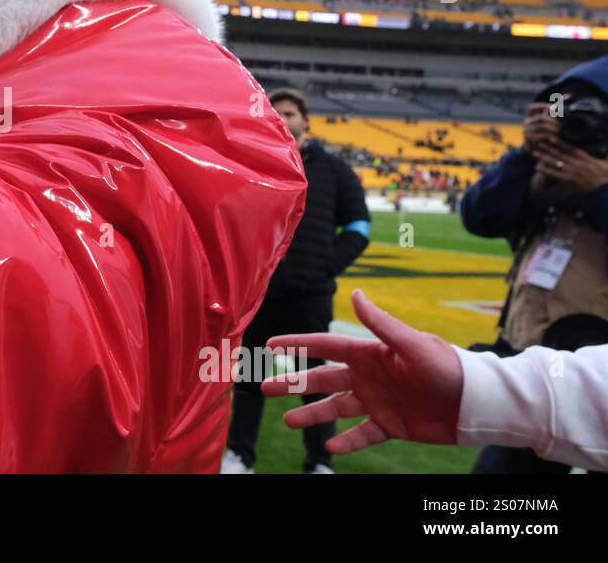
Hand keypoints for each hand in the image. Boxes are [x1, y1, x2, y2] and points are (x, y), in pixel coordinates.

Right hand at [260, 290, 462, 453]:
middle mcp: (367, 377)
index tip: (270, 345)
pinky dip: (347, 442)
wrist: (475, 401)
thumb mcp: (412, 343)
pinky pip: (362, 434)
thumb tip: (356, 293)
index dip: (297, 345)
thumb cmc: (446, 366)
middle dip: (293, 383)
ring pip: (335, 409)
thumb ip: (381, 323)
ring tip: (288, 421)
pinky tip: (331, 448)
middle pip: (321, 380)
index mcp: (369, 353)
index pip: (324, 347)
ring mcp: (377, 402)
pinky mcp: (390, 425)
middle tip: (266, 388)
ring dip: (311, 415)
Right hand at [523, 101, 559, 151]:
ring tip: (562, 131)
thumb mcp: (547, 125)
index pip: (532, 108)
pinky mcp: (529, 141)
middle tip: (562, 124)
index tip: (555, 107)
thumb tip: (569, 97)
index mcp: (530, 118)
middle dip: (553, 120)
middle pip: (540, 117)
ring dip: (554, 128)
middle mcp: (527, 124)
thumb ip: (554, 114)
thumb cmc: (545, 135)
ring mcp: (527, 132)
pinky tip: (557, 138)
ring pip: (542, 126)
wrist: (536, 151)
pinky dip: (550, 136)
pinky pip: (541, 136)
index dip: (542, 106)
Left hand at [532, 138, 607, 192]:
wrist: (602, 190)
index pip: (570, 148)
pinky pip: (555, 174)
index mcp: (585, 158)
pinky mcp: (569, 180)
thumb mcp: (605, 163)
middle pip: (560, 154)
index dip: (560, 142)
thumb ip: (604, 154)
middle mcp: (577, 163)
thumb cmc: (604, 176)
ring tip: (535, 153)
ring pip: (556, 163)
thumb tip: (607, 142)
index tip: (551, 137)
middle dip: (548, 148)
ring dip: (544, 157)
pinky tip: (538, 167)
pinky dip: (546, 170)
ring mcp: (572, 172)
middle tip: (539, 143)